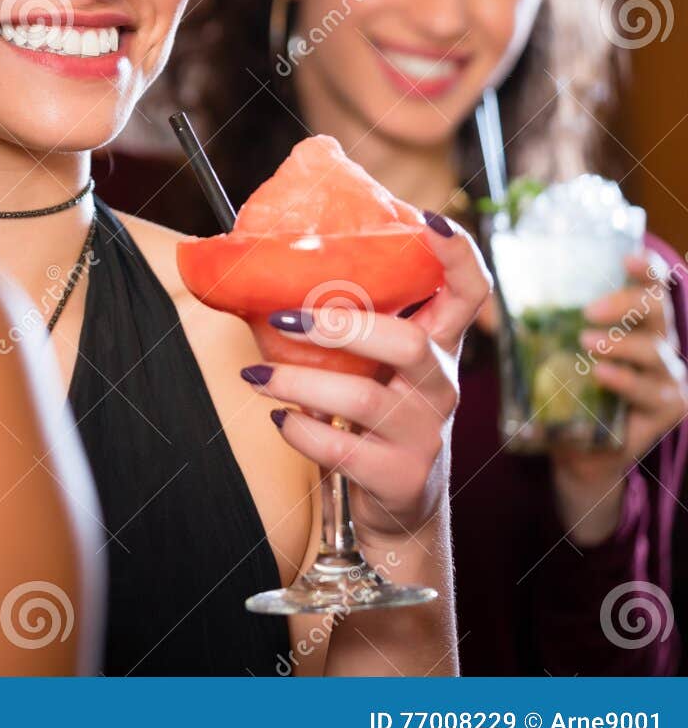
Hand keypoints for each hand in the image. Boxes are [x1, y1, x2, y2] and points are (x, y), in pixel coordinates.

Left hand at [249, 216, 490, 538]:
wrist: (400, 508)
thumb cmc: (372, 418)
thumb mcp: (372, 367)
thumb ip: (343, 324)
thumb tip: (263, 269)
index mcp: (437, 346)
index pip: (470, 292)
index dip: (458, 254)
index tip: (427, 219)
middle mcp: (439, 385)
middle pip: (408, 342)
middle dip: (342, 324)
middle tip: (285, 316)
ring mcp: (424, 434)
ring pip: (364, 398)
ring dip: (300, 383)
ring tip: (257, 376)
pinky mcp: (400, 477)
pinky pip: (342, 450)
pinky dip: (301, 431)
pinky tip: (279, 418)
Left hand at [548, 251, 687, 537]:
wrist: (574, 450)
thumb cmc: (562, 391)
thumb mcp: (542, 349)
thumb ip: (521, 321)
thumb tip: (481, 292)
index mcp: (633, 321)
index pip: (650, 285)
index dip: (646, 269)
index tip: (628, 257)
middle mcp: (657, 343)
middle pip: (656, 310)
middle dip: (626, 303)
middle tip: (589, 310)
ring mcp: (665, 376)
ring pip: (654, 350)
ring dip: (621, 343)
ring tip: (587, 342)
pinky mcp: (665, 408)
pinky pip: (648, 390)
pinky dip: (624, 380)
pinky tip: (602, 374)